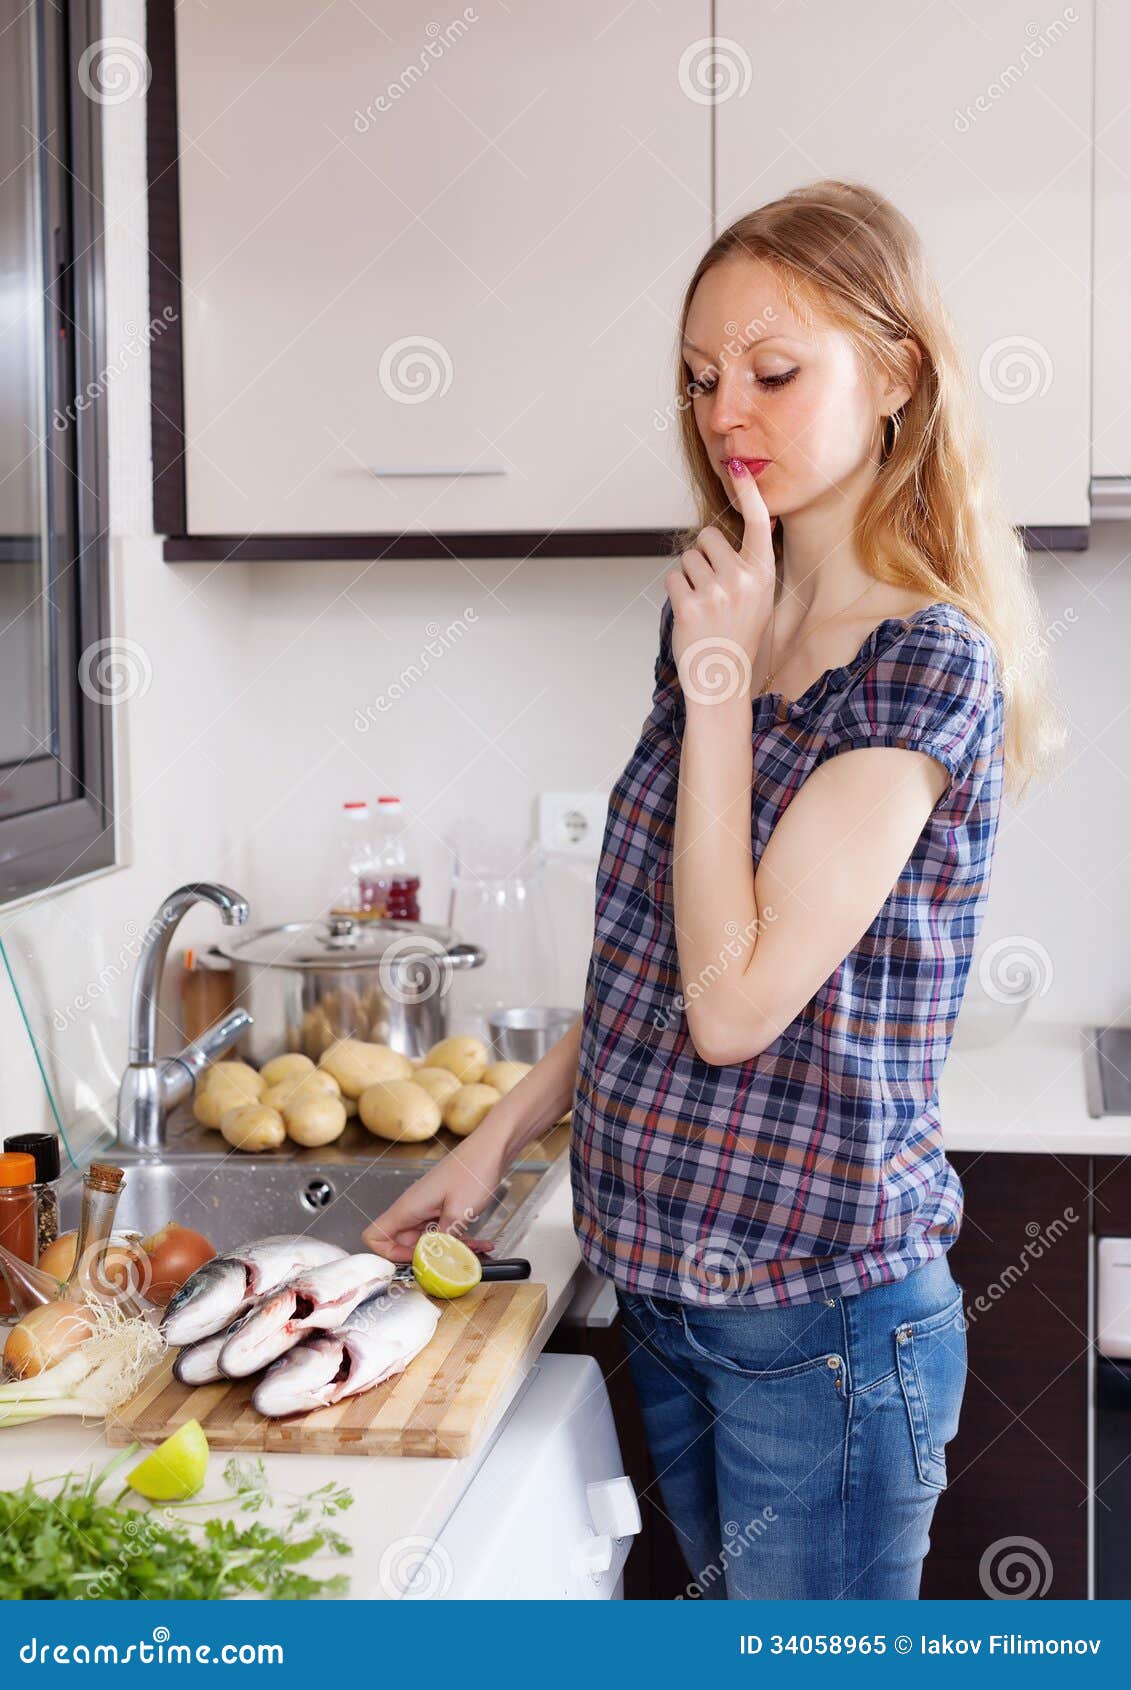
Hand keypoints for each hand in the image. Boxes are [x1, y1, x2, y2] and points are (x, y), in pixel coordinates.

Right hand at [360, 1130, 507, 1262]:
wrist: (492, 1147)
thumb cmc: (474, 1170)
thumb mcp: (459, 1213)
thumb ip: (442, 1241)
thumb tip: (432, 1262)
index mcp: (408, 1207)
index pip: (375, 1237)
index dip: (389, 1255)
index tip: (413, 1262)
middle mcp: (413, 1208)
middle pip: (403, 1244)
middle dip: (427, 1257)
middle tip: (450, 1261)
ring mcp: (427, 1207)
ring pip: (427, 1240)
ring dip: (447, 1249)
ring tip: (472, 1249)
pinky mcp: (442, 1207)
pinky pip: (442, 1231)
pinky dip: (458, 1239)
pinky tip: (479, 1241)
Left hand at [665, 459, 775, 705]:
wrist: (722, 678)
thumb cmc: (739, 633)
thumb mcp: (761, 595)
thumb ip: (755, 560)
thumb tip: (759, 518)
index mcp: (764, 573)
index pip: (757, 522)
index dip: (748, 491)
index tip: (738, 464)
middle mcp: (742, 579)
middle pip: (708, 536)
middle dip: (704, 555)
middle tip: (714, 588)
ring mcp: (715, 593)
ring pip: (687, 558)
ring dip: (689, 577)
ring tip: (704, 606)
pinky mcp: (689, 606)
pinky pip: (672, 579)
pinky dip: (676, 593)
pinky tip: (691, 615)